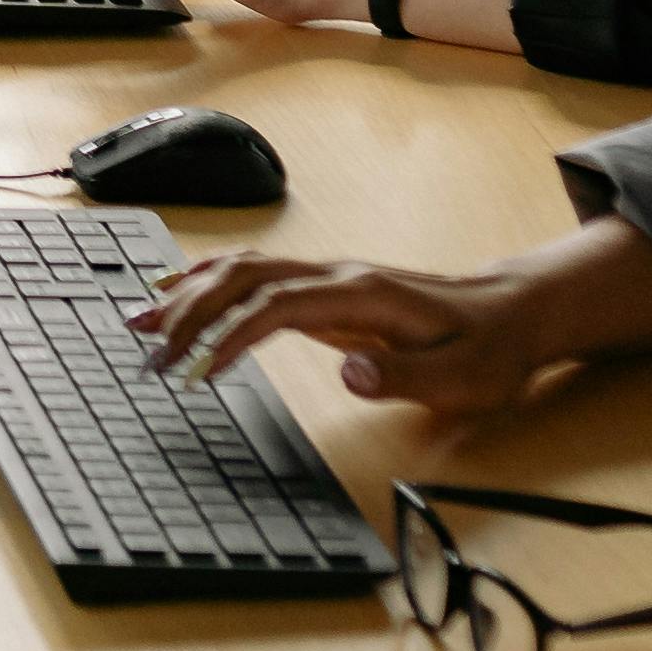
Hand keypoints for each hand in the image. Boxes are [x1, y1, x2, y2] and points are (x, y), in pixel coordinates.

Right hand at [138, 221, 651, 410]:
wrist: (514, 313)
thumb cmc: (491, 350)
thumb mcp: (466, 380)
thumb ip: (407, 379)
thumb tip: (349, 376)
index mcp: (366, 295)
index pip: (278, 306)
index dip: (231, 335)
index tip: (196, 372)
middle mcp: (338, 276)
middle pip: (244, 277)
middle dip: (189, 311)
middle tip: (147, 352)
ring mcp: (329, 278)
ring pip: (242, 270)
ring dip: (187, 294)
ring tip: (137, 323)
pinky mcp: (324, 290)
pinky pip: (254, 276)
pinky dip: (207, 283)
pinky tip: (175, 295)